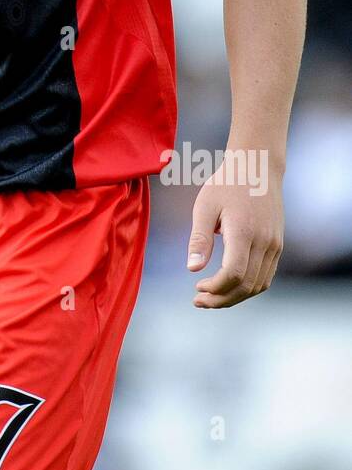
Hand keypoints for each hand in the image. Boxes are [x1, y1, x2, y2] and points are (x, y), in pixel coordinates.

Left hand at [186, 151, 284, 308]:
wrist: (258, 167)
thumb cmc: (226, 184)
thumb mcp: (205, 206)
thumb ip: (199, 238)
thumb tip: (192, 269)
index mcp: (244, 232)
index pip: (234, 274)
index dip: (215, 288)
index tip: (197, 287)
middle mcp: (265, 242)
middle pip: (247, 286)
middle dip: (221, 300)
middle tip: (198, 301)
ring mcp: (275, 245)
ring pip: (258, 286)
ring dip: (235, 297)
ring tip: (211, 297)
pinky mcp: (277, 246)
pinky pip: (265, 276)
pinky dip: (248, 288)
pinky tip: (228, 286)